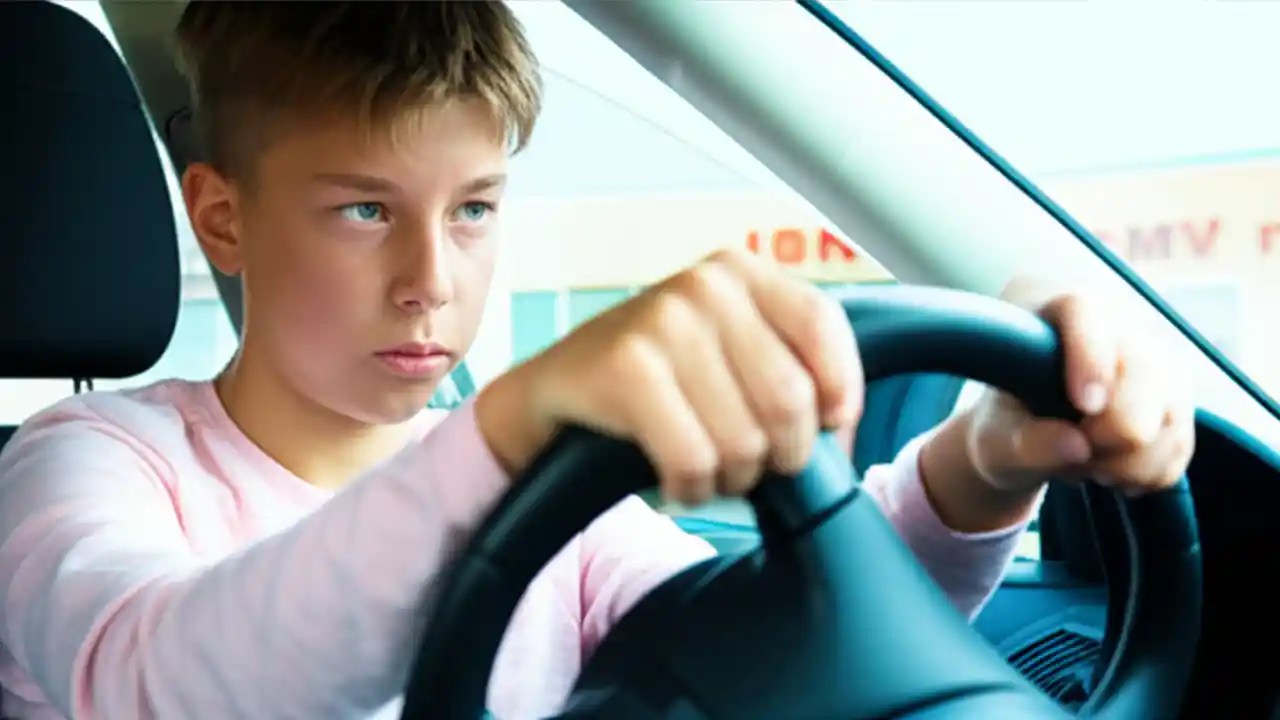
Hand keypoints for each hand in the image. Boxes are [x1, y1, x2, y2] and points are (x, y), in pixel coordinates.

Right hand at [475, 249, 861, 505]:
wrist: (558, 391)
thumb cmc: (661, 381)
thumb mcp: (729, 352)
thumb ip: (791, 368)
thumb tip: (845, 426)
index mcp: (742, 271)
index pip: (822, 327)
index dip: (836, 394)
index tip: (822, 429)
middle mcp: (706, 284)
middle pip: (790, 399)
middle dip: (778, 455)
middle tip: (749, 465)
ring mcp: (663, 320)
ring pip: (744, 440)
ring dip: (731, 480)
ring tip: (708, 470)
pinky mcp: (626, 368)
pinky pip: (693, 459)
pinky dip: (691, 489)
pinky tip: (676, 480)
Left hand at [964, 291, 1195, 497]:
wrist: (1029, 434)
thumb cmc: (1005, 424)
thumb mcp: (995, 440)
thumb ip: (1025, 442)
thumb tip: (1077, 446)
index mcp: (1055, 313)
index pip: (1083, 311)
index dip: (1091, 357)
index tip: (1085, 405)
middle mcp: (1117, 328)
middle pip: (1146, 369)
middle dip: (1113, 431)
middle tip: (1075, 450)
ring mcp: (1156, 363)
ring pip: (1170, 416)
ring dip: (1125, 461)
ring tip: (1082, 459)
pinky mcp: (1177, 400)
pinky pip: (1178, 448)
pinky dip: (1143, 473)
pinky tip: (1107, 466)